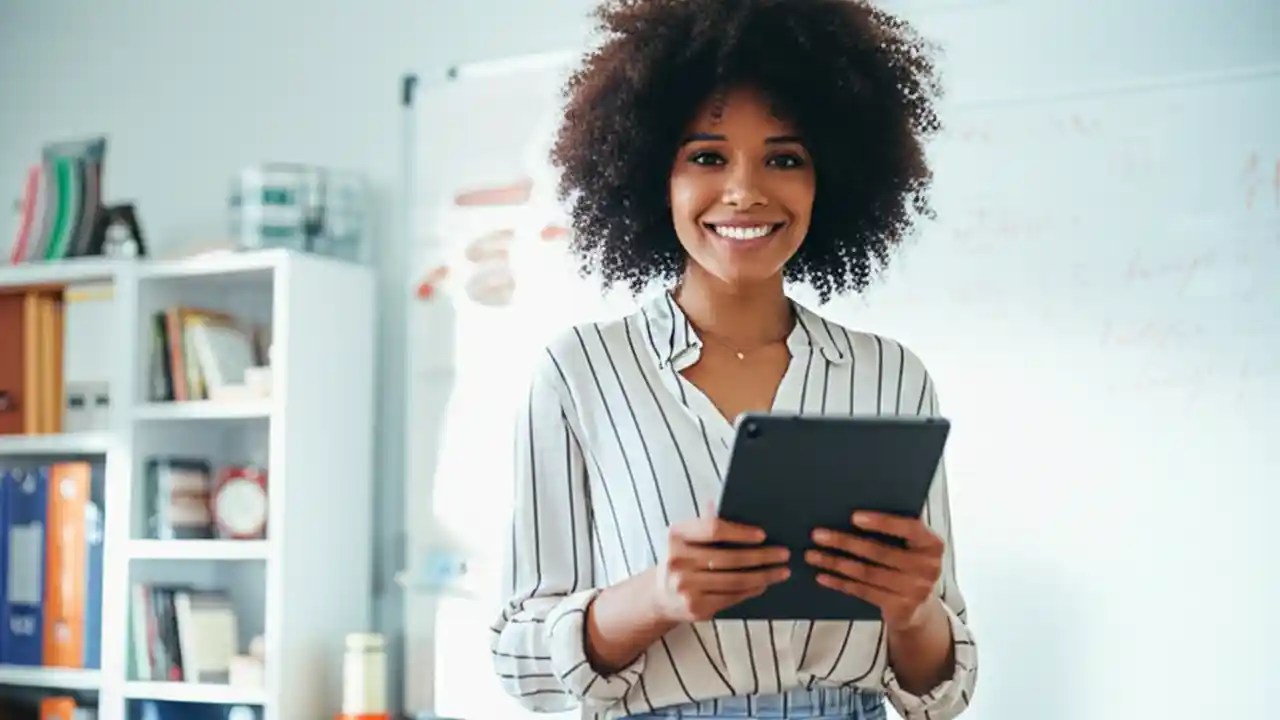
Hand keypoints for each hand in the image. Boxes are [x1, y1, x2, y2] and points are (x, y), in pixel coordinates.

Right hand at [652, 513, 790, 622]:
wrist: (660, 597)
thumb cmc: (681, 560)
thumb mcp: (686, 537)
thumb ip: (706, 522)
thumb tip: (730, 504)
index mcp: (676, 535)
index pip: (713, 529)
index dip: (740, 532)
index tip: (763, 534)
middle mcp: (678, 561)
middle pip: (729, 558)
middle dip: (762, 556)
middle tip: (784, 554)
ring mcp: (686, 587)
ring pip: (735, 580)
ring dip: (763, 576)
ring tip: (782, 571)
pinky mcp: (696, 608)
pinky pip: (732, 597)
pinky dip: (751, 590)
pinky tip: (764, 584)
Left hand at [806, 511, 943, 631]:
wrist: (922, 608)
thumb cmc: (910, 564)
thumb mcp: (913, 546)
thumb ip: (897, 530)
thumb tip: (854, 513)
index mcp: (932, 544)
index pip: (909, 528)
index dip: (881, 522)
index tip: (854, 517)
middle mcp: (928, 568)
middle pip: (879, 552)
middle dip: (844, 542)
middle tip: (818, 535)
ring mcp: (915, 590)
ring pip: (867, 573)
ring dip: (836, 563)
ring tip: (812, 555)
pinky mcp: (900, 608)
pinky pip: (863, 592)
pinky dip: (840, 583)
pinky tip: (823, 575)